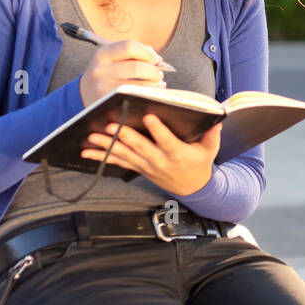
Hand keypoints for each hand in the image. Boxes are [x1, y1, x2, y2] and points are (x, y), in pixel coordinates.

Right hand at [79, 40, 166, 108]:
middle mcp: (100, 70)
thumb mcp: (111, 58)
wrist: (83, 94)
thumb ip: (132, 53)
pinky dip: (147, 95)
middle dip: (154, 71)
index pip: (130, 47)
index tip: (155, 59)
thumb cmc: (106, 73)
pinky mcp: (109, 103)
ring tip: (157, 83)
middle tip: (159, 74)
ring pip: (138, 86)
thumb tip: (155, 56)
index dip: (147, 52)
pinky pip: (134, 99)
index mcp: (103, 54)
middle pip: (137, 68)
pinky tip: (151, 93)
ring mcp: (103, 88)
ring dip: (154, 85)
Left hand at [82, 116, 221, 195]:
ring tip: (93, 138)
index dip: (158, 130)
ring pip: (125, 155)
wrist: (192, 187)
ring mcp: (146, 166)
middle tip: (111, 126)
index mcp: (177, 153)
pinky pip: (118, 162)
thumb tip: (217, 121)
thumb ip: (212, 135)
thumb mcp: (210, 150)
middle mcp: (159, 161)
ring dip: (107, 147)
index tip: (148, 117)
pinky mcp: (139, 168)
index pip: (167, 141)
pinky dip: (102, 157)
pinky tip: (87, 153)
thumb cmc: (200, 163)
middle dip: (125, 136)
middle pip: (140, 148)